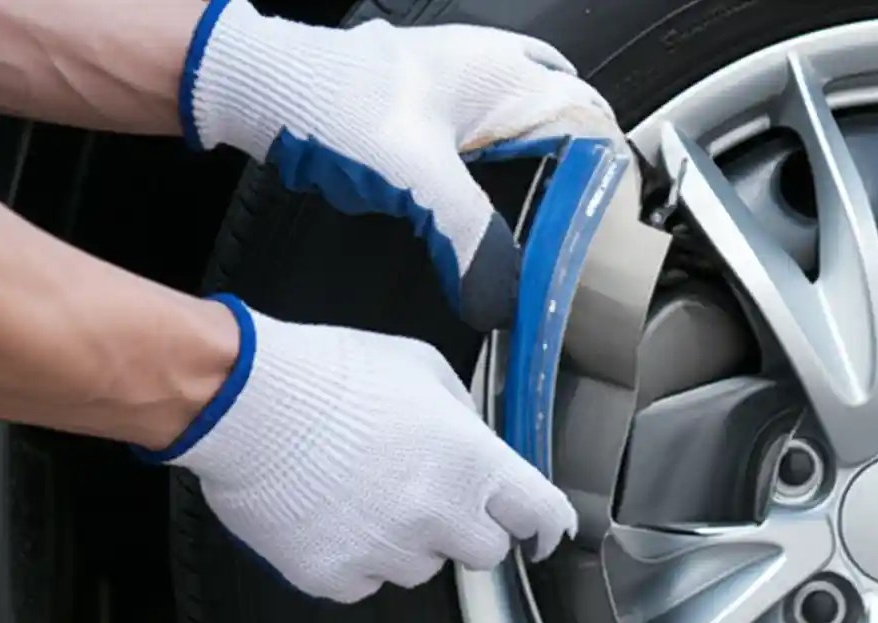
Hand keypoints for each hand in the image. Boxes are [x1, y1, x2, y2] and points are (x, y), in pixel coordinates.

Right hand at [147, 295, 576, 603]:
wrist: (246, 400)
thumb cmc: (333, 374)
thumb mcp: (423, 368)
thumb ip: (467, 418)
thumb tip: (481, 448)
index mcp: (472, 462)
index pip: (540, 516)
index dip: (546, 525)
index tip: (543, 532)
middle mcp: (438, 516)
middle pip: (487, 552)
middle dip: (471, 526)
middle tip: (434, 494)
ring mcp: (385, 551)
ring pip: (424, 568)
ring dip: (412, 541)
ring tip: (368, 492)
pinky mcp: (334, 576)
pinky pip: (367, 582)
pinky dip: (359, 557)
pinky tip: (334, 512)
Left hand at [180, 0, 622, 330]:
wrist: (261, 85)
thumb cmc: (331, 102)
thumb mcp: (417, 179)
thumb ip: (468, 240)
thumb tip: (500, 297)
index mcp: (501, 72)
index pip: (588, 114)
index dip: (608, 164)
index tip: (616, 212)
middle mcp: (487, 69)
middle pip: (562, 118)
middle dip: (579, 167)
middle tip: (588, 221)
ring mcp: (456, 82)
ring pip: (525, 124)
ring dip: (541, 164)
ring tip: (553, 217)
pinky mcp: (428, 104)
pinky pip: (485, 133)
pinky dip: (500, 165)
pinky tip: (490, 201)